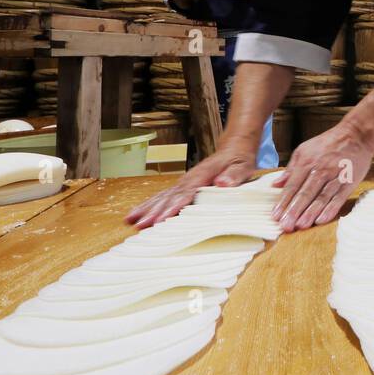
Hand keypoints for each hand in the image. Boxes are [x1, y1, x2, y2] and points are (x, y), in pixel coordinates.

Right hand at [125, 139, 256, 227]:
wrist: (233, 148)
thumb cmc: (238, 160)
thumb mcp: (242, 166)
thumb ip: (233, 176)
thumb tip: (222, 183)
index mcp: (203, 175)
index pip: (186, 193)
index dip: (174, 206)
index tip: (162, 219)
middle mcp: (189, 179)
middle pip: (169, 196)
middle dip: (154, 212)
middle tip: (141, 226)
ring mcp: (183, 182)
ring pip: (161, 196)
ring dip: (146, 209)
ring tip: (131, 221)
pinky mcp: (181, 186)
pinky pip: (162, 197)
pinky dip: (148, 205)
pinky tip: (135, 215)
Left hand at [272, 123, 373, 231]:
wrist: (356, 135)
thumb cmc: (328, 144)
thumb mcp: (304, 150)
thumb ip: (290, 169)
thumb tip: (276, 184)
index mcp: (307, 162)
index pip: (293, 185)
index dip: (283, 201)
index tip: (275, 216)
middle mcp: (320, 170)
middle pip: (305, 193)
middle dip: (294, 210)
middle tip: (286, 226)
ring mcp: (336, 176)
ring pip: (321, 197)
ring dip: (310, 212)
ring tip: (301, 226)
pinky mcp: (349, 181)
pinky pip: (339, 197)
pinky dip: (330, 209)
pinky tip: (322, 220)